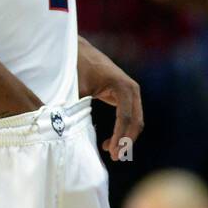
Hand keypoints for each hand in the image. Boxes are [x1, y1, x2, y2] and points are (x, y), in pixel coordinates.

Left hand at [78, 38, 142, 159]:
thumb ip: (77, 109)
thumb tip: (71, 134)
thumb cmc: (76, 67)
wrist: (78, 50)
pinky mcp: (127, 97)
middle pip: (136, 122)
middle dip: (126, 141)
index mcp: (122, 86)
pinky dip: (123, 131)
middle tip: (115, 157)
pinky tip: (111, 141)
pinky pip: (130, 118)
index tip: (111, 152)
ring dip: (126, 138)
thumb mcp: (76, 88)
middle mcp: (132, 89)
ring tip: (111, 151)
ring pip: (135, 122)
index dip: (120, 136)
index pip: (125, 117)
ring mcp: (132, 93)